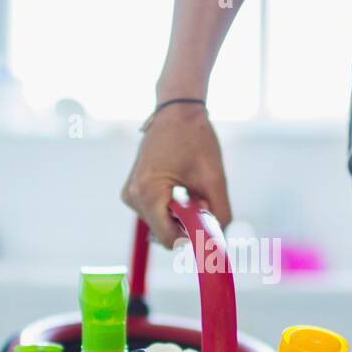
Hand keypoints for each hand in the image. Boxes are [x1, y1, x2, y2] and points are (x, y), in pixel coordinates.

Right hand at [121, 103, 232, 247]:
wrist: (177, 110)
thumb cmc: (195, 139)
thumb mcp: (216, 179)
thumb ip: (221, 214)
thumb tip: (217, 241)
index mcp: (147, 194)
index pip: (169, 240)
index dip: (192, 238)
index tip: (209, 225)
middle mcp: (132, 197)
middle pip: (164, 233)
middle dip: (187, 224)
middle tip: (201, 198)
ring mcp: (130, 194)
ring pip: (161, 224)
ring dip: (180, 216)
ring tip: (191, 189)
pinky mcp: (133, 190)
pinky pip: (156, 212)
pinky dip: (172, 208)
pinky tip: (181, 187)